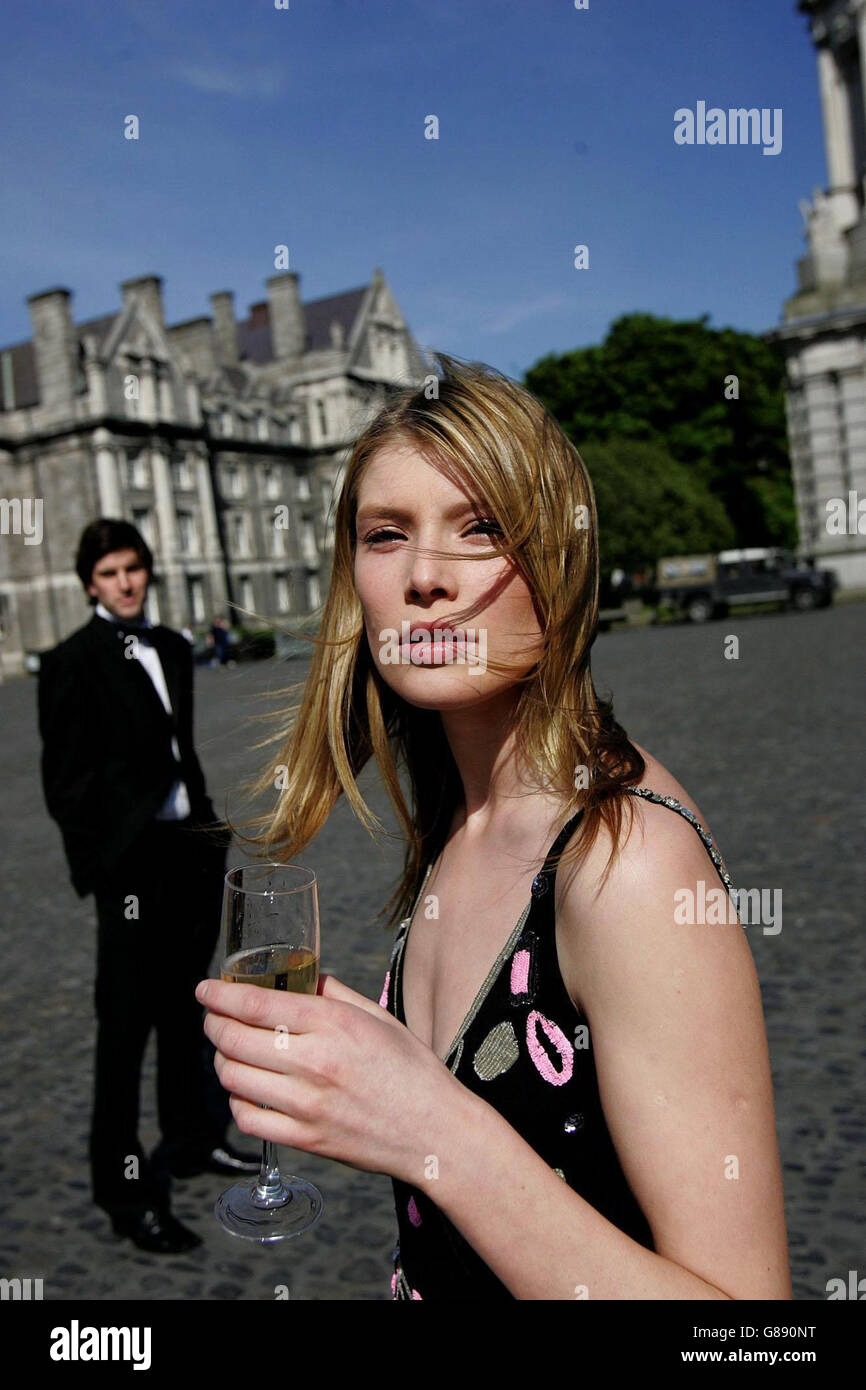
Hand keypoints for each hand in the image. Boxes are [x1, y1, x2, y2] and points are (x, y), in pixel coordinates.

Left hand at [196, 971, 460, 1183]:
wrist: (435, 1132)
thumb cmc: (412, 1070)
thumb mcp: (377, 1017)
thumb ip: (334, 993)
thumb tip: (301, 975)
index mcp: (334, 1024)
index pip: (256, 1004)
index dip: (219, 995)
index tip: (204, 989)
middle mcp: (315, 1062)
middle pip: (235, 1039)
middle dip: (213, 1025)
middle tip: (213, 1019)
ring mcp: (307, 1105)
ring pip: (234, 1078)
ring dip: (221, 1061)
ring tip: (229, 1052)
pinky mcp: (305, 1139)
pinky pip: (248, 1119)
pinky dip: (237, 1101)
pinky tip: (246, 1090)